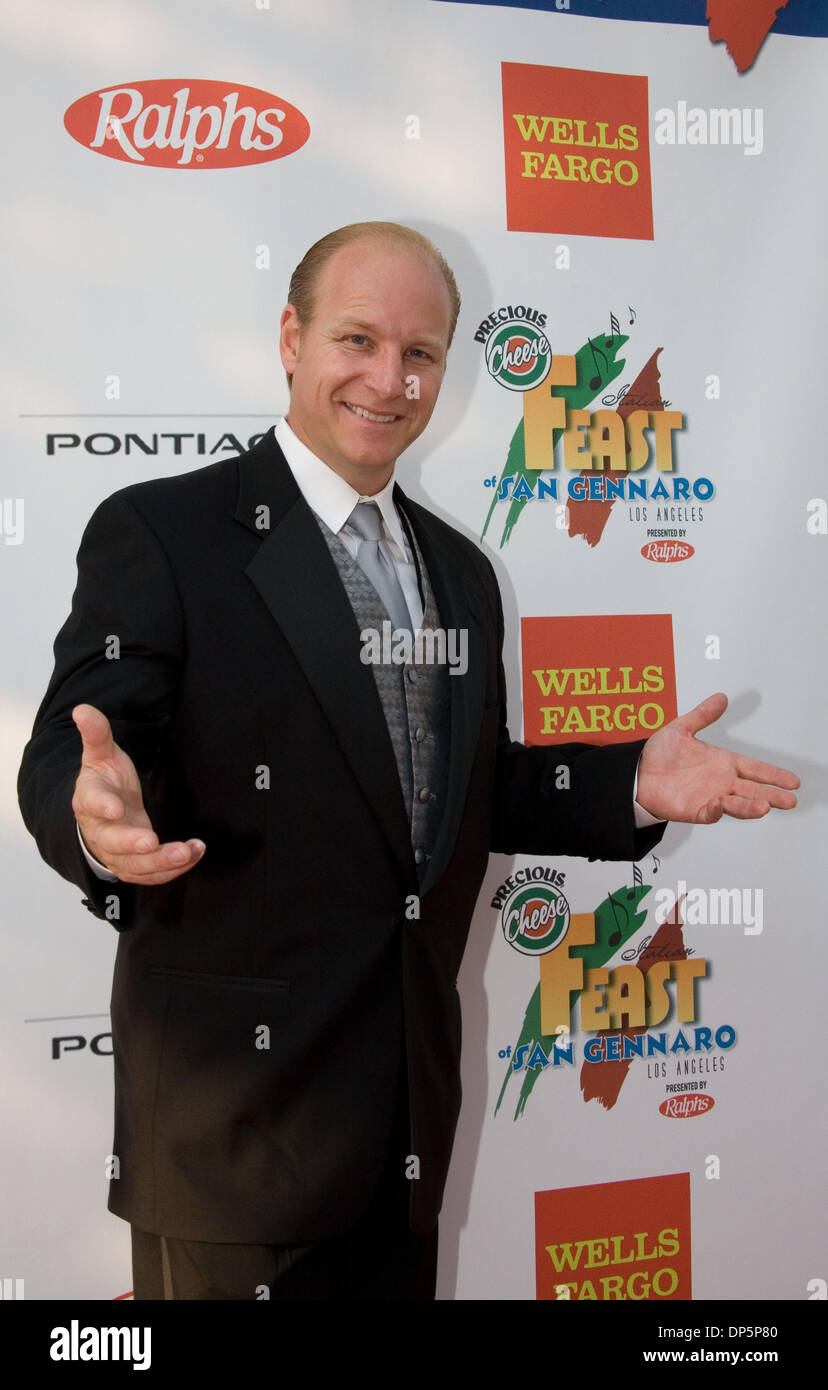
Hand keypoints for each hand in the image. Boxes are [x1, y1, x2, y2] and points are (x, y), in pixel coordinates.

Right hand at [71, 703, 205, 883]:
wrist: (102, 812)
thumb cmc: (104, 783)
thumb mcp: (101, 755)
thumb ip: (97, 734)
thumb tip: (83, 709)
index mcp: (88, 800)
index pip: (92, 804)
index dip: (103, 806)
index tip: (117, 807)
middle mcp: (100, 831)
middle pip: (112, 842)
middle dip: (133, 843)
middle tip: (152, 842)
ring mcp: (116, 852)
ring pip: (134, 866)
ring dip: (161, 862)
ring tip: (187, 851)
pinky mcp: (133, 865)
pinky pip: (150, 874)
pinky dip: (172, 869)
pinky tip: (193, 853)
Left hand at [636, 692, 799, 824]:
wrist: (635, 773)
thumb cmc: (658, 754)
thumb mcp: (681, 729)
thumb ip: (703, 715)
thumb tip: (721, 697)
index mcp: (723, 763)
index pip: (755, 769)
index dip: (773, 775)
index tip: (793, 781)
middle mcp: (721, 782)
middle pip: (753, 791)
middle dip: (773, 795)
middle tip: (790, 800)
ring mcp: (709, 797)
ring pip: (736, 804)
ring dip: (751, 807)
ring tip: (765, 807)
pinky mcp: (694, 810)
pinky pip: (709, 813)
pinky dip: (717, 810)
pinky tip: (723, 804)